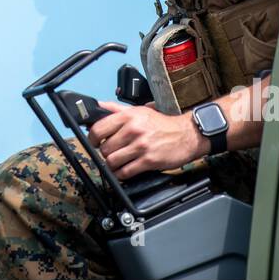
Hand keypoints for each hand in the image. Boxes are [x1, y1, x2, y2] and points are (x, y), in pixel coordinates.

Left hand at [86, 101, 201, 179]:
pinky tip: (124, 170)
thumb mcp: (139, 110)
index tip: (94, 142)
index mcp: (128, 116)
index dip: (92, 138)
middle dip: (105, 153)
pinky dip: (121, 174)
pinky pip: (125, 172)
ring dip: (112, 165)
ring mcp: (141, 146)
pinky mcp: (148, 161)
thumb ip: (117, 109)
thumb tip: (98, 105)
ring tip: (117, 162)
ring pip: (112, 161)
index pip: (98, 129)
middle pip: (104, 148)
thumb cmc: (162, 124)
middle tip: (110, 152)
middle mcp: (133, 130)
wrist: (186, 135)